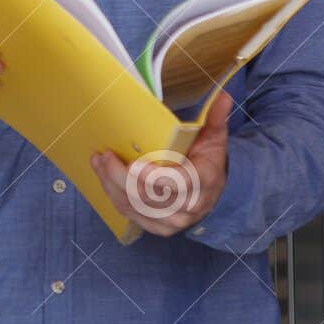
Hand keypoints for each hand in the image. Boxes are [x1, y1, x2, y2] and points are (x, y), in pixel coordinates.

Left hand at [89, 90, 231, 237]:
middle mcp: (189, 206)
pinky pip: (130, 214)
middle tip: (104, 156)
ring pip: (133, 205)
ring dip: (110, 183)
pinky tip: (105, 178)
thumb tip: (224, 96)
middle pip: (147, 195)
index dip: (152, 176)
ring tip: (99, 162)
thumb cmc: (208, 161)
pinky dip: (113, 195)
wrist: (212, 193)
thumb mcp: (215, 139)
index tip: (133, 163)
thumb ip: (215, 119)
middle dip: (119, 176)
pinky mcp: (159, 227)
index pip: (177, 182)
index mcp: (204, 181)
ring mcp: (174, 221)